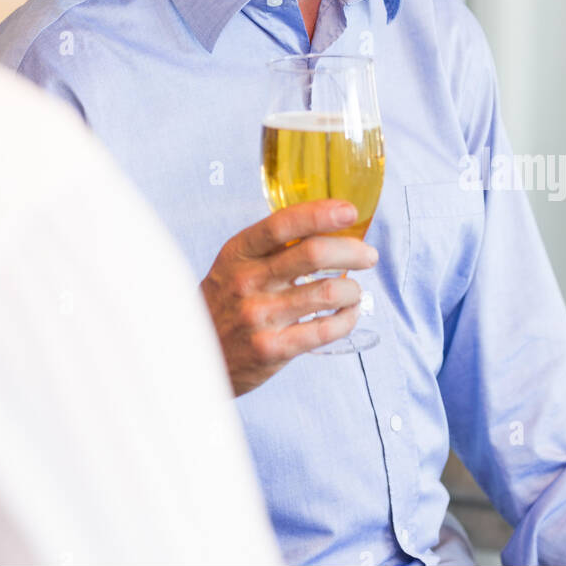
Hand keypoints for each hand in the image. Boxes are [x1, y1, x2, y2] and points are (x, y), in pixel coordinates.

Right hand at [200, 200, 378, 396]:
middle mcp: (247, 281)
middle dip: (352, 251)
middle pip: (313, 254)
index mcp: (239, 253)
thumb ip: (271, 247)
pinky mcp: (272, 349)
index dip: (320, 214)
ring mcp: (259, 316)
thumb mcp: (234, 266)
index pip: (282, 224)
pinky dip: (346, 319)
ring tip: (354, 290)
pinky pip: (324, 330)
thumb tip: (326, 226)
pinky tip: (348, 314)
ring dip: (352, 289)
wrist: (197, 354)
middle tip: (368, 255)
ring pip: (326, 293)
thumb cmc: (225, 303)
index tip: (349, 211)